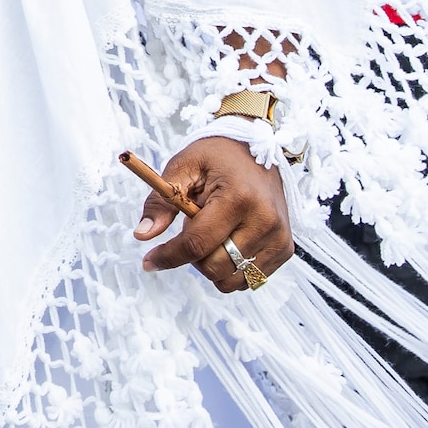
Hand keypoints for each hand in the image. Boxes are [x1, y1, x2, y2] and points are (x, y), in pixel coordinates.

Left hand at [134, 136, 293, 293]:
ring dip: (212, 265)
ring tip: (213, 234)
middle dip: (192, 256)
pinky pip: (249, 279)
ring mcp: (278, 238)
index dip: (168, 256)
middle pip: (214, 267)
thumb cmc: (217, 156)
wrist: (257, 147)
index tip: (148, 261)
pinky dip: (231, 268)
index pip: (197, 244)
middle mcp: (264, 221)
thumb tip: (142, 236)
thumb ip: (161, 202)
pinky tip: (229, 241)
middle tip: (192, 229)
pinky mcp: (285, 249)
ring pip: (231, 280)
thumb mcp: (183, 167)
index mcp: (238, 198)